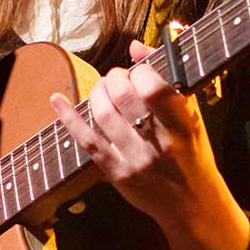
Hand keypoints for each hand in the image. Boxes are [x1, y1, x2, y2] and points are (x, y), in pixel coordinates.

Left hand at [47, 39, 249, 249]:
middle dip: (115, 78)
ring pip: (104, 115)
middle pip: (124, 98)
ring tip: (103, 88)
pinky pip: (86, 141)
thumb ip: (167, 77)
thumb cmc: (192, 151)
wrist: (192, 204)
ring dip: (97, 92)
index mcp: (182, 125)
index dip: (141, 72)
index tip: (140, 72)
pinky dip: (69, 117)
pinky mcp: (115, 174)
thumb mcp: (192, 116)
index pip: (154, 89)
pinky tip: (57, 99)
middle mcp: (158, 143)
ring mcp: (134, 160)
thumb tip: (134, 46)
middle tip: (117, 78)